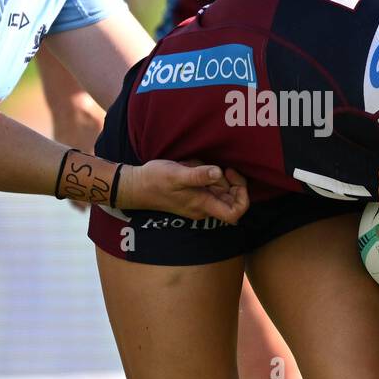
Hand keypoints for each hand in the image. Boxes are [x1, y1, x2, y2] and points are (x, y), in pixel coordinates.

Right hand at [121, 161, 249, 223]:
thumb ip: (198, 175)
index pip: (236, 212)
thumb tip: (219, 172)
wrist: (136, 186)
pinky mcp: (193, 196)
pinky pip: (208, 186)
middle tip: (215, 167)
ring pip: (219, 190)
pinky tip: (191, 168)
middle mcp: (203, 208)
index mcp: (203, 205)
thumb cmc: (155, 181)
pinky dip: (205, 176)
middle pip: (231, 199)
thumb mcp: (177, 174)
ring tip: (197, 166)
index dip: (242, 196)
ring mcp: (198, 202)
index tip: (231, 177)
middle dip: (228, 181)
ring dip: (214, 176)